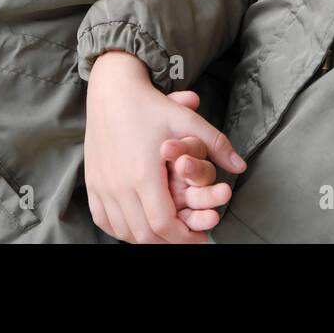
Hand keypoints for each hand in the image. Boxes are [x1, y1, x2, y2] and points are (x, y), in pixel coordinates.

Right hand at [85, 51, 244, 243]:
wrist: (112, 90)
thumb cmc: (151, 106)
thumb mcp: (186, 121)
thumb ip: (216, 145)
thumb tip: (241, 167)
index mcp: (143, 174)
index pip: (163, 223)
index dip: (182, 237)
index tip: (199, 239)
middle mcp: (119, 184)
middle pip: (144, 233)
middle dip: (168, 242)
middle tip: (186, 240)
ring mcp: (102, 185)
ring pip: (123, 230)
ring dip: (145, 238)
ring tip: (165, 234)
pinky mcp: (91, 183)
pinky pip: (103, 220)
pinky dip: (121, 229)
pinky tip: (136, 225)